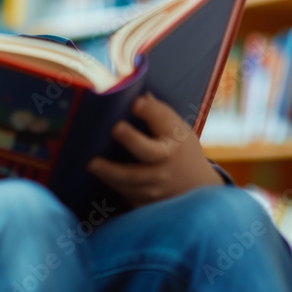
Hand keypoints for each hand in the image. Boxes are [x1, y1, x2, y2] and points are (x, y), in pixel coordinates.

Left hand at [87, 92, 222, 206]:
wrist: (198, 188)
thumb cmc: (181, 150)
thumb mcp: (178, 129)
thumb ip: (156, 113)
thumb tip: (132, 89)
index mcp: (176, 137)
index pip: (163, 119)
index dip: (150, 110)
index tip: (136, 102)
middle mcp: (168, 162)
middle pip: (149, 151)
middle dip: (131, 139)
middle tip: (115, 128)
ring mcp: (159, 185)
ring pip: (133, 179)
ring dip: (112, 172)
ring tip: (92, 164)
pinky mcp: (148, 202)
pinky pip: (129, 196)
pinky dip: (114, 187)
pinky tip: (100, 177)